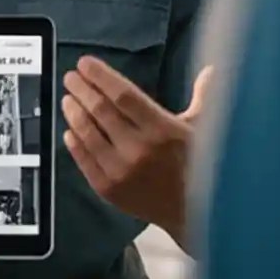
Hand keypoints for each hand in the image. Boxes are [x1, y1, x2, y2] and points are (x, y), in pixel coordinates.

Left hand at [61, 57, 213, 249]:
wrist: (195, 215)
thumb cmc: (199, 165)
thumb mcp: (204, 129)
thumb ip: (204, 96)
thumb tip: (212, 69)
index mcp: (162, 129)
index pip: (123, 95)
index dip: (100, 76)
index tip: (85, 63)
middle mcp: (139, 149)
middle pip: (100, 110)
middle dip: (81, 89)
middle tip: (71, 77)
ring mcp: (120, 171)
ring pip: (87, 133)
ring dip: (74, 112)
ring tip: (67, 99)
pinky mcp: (108, 189)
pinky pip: (84, 160)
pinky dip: (74, 143)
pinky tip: (70, 131)